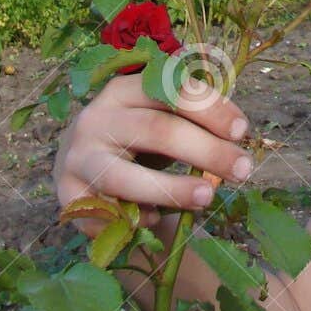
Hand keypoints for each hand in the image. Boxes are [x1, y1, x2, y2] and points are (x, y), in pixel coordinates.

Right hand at [54, 72, 253, 236]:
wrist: (84, 168)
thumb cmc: (138, 141)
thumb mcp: (161, 119)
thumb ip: (192, 121)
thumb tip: (236, 139)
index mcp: (123, 90)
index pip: (170, 89)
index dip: (210, 108)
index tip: (242, 131)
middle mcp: (96, 118)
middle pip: (156, 129)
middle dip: (206, 150)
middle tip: (244, 170)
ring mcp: (77, 158)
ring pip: (124, 176)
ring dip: (171, 189)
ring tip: (208, 198)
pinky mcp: (67, 195)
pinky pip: (105, 214)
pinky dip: (135, 220)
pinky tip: (155, 220)